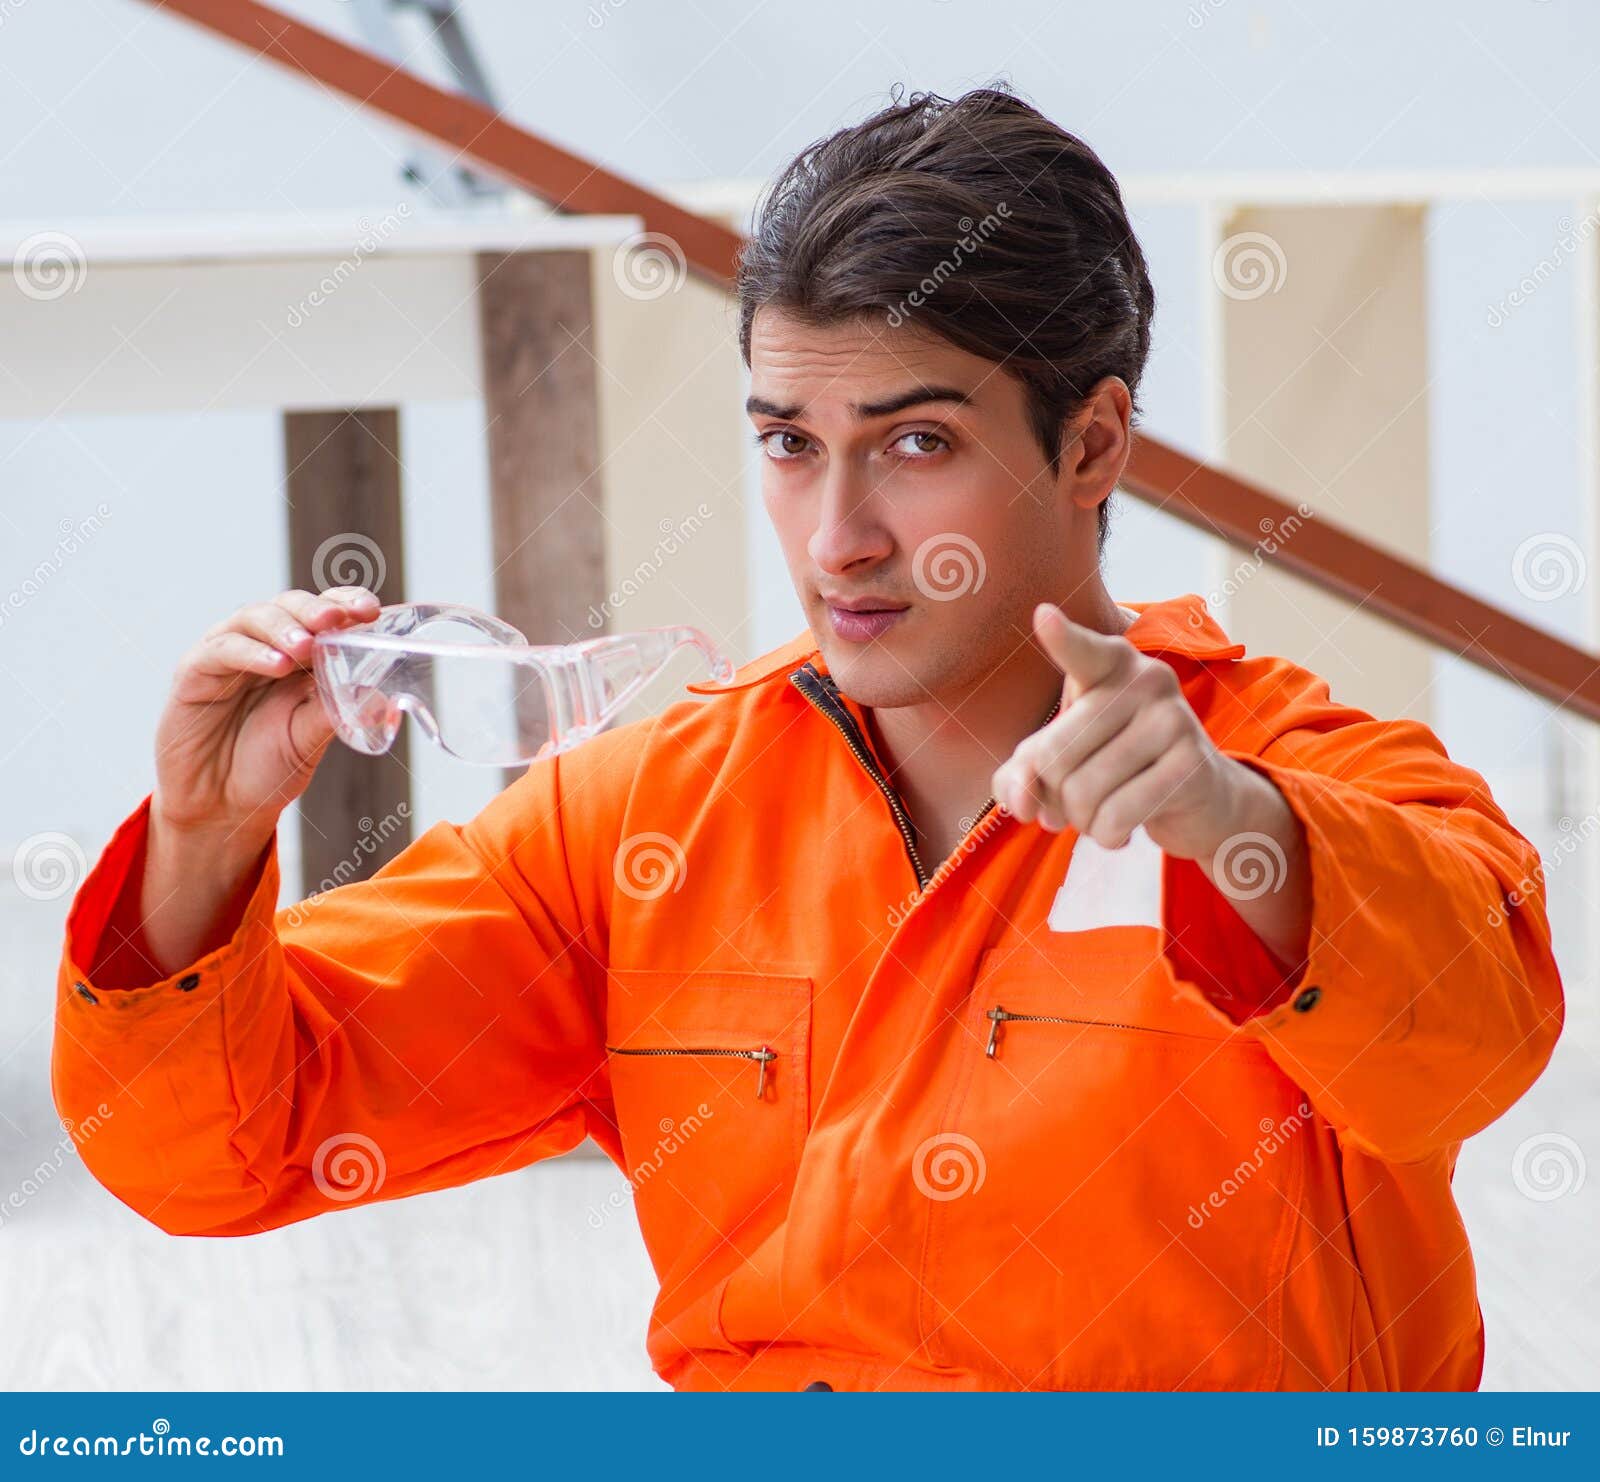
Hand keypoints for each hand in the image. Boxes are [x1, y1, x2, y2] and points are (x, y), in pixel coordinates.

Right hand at [152, 586, 381, 849]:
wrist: (220, 806)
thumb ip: (337, 710)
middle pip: (290, 607)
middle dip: (316, 609)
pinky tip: (275, 664)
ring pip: (254, 618)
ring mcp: (229, 655)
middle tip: (336, 619)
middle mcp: (266, 646)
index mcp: (301, 657)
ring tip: (305, 645)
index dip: (346, 604)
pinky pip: (222, 650)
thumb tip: (379, 694)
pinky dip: (250, 653)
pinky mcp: (195, 672)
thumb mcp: (311, 738)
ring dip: (284, 627)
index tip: (371, 610)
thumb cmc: (267, 767)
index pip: (325, 615)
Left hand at [991, 602, 1255, 860]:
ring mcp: (1172, 720)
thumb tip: (1019, 802)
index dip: (1062, 639)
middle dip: (1050, 797)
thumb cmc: (1117, 768)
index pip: (1082, 653)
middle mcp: (1145, 681)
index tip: (1043, 616)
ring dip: (1080, 821)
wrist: (1200, 800)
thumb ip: (1022, 775)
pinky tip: (1119, 832)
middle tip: (1067, 807)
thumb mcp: (1062, 761)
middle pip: (1054, 757)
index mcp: (1110, 666)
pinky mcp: (1190, 765)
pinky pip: (1117, 814)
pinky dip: (1107, 835)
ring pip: (1083, 791)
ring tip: (1096, 817)